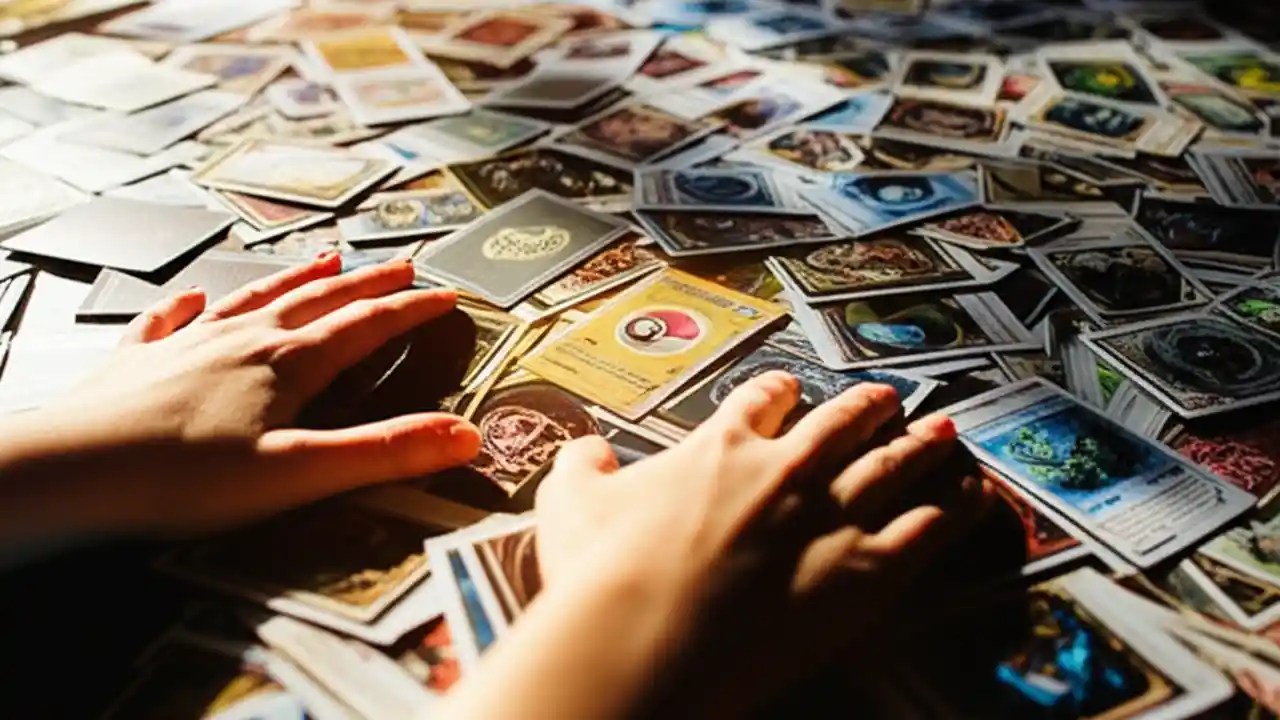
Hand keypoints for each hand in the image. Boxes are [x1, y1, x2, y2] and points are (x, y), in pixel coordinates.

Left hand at [0, 253, 479, 544]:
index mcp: (288, 363)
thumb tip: (467, 435)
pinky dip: (190, 306)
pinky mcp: (137, 360)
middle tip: (403, 263)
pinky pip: (170, 320)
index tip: (448, 295)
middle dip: (367, 282)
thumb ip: (385, 452)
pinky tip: (193, 298)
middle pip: (318, 300)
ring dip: (295, 278)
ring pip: (254, 298)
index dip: (411, 310)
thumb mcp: (301, 473)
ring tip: (324, 256)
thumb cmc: (186, 478)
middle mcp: (243, 339)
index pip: (366, 326)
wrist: (71, 469)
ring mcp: (187, 343)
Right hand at [512, 372, 992, 716]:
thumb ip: (577, 467)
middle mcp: (787, 470)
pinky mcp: (864, 571)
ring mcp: (831, 518)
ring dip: (922, 445)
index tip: (789, 389)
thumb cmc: (604, 573)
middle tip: (887, 397)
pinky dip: (953, 508)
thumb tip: (582, 451)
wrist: (648, 640)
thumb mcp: (570, 504)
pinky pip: (924, 530)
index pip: (762, 401)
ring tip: (947, 428)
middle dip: (867, 408)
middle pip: (842, 424)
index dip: (779, 391)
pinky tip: (974, 493)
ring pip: (893, 467)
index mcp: (723, 447)